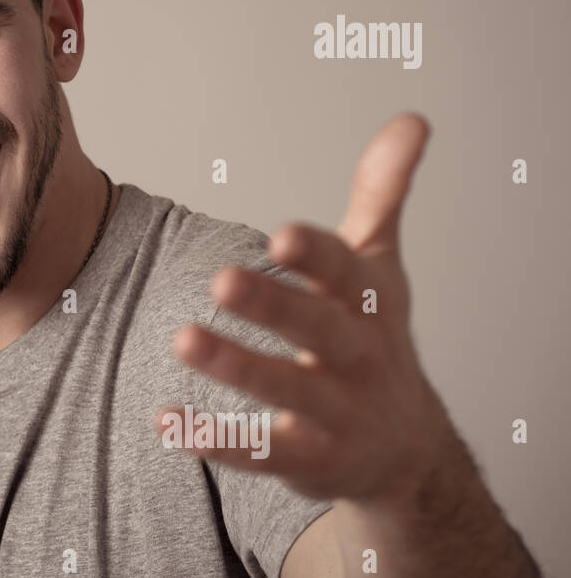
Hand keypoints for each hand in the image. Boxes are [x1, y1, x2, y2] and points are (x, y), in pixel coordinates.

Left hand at [158, 111, 455, 505]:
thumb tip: (411, 117)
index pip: (344, 272)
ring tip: (181, 338)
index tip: (280, 234)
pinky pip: (261, 451)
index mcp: (367, 304)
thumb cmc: (375, 338)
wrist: (403, 447)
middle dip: (274, 305)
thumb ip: (382, 194)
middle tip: (220, 277)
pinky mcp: (309, 459)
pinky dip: (216, 438)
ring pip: (285, 392)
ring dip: (235, 367)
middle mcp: (357, 357)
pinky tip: (166, 420)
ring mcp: (336, 413)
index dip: (316, 253)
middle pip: (317, 330)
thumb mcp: (379, 266)